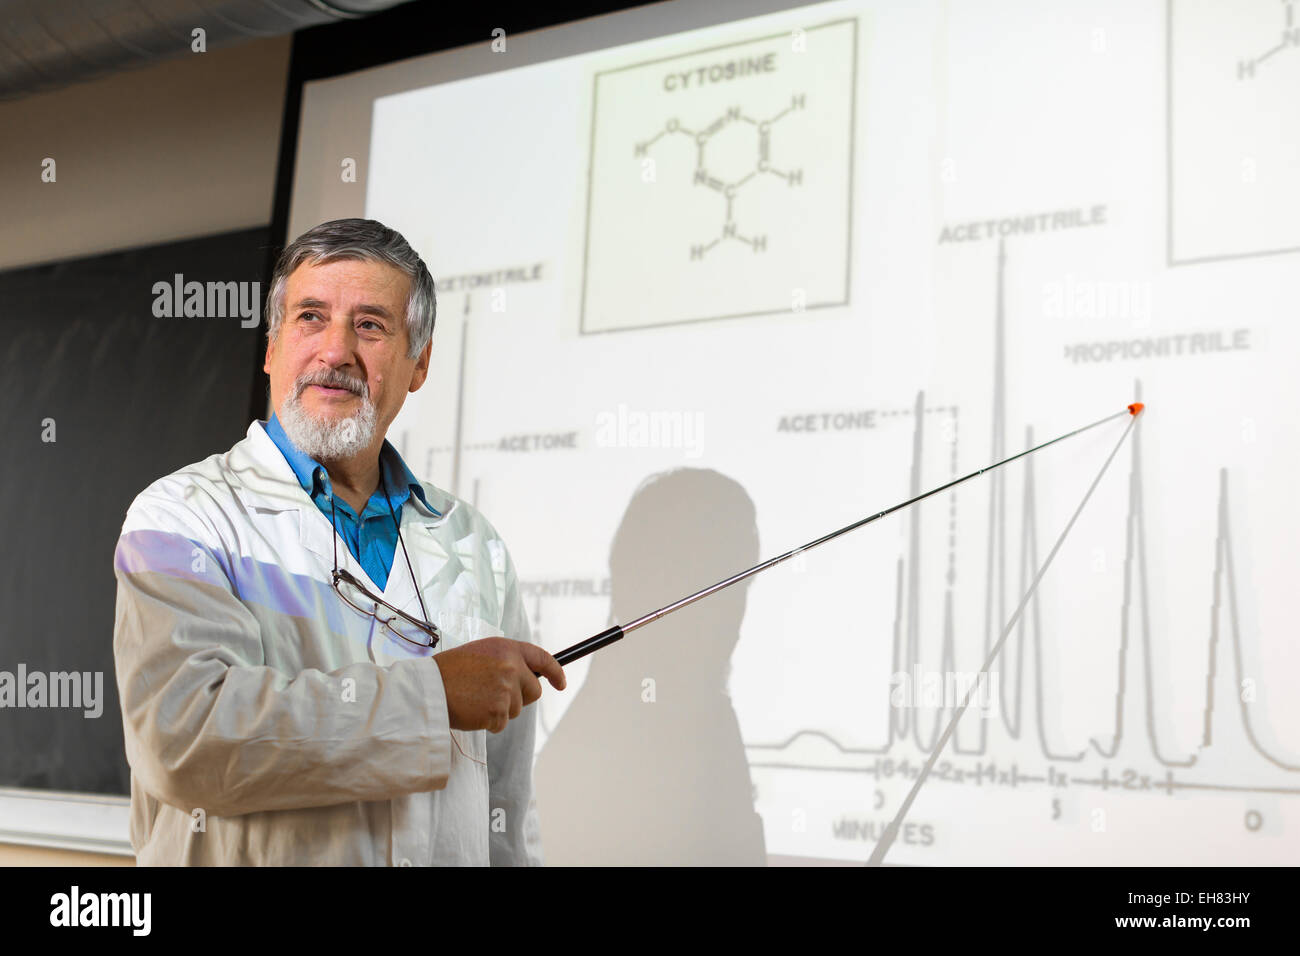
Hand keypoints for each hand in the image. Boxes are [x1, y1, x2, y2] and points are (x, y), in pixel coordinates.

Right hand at [433, 637, 565, 732]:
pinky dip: (489, 722)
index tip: (561, 683)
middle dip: (520, 698)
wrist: (428, 688)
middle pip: (534, 691)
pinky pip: (501, 723)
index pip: (542, 658)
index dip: (556, 672)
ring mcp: (505, 689)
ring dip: (500, 710)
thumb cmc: (450, 672)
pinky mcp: (497, 710)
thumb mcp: (481, 654)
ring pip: (517, 710)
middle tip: (494, 696)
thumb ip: (506, 661)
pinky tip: (472, 710)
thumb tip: (527, 677)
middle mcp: (511, 666)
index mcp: (507, 648)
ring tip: (476, 699)